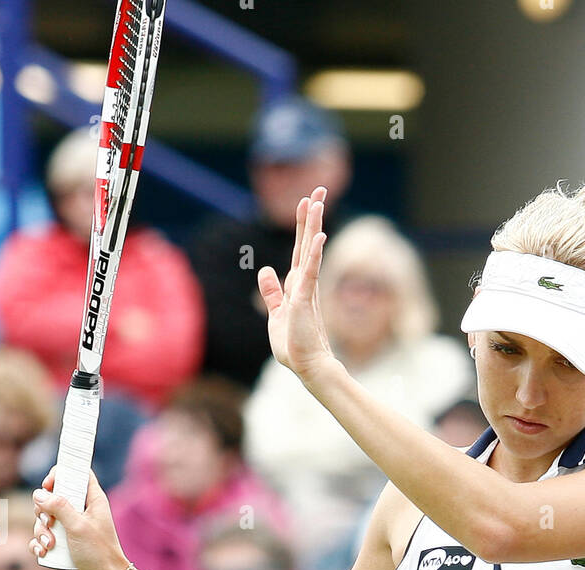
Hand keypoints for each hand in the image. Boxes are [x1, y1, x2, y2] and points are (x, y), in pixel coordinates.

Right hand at [29, 467, 129, 569]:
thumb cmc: (99, 552)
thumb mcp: (78, 526)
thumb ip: (59, 507)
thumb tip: (38, 494)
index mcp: (92, 500)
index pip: (77, 473)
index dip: (61, 473)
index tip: (49, 484)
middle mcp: (80, 510)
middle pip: (52, 495)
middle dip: (43, 509)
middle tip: (50, 522)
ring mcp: (69, 527)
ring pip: (43, 518)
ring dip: (41, 531)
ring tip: (50, 545)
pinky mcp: (61, 543)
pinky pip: (41, 537)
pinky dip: (39, 544)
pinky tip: (44, 552)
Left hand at [257, 186, 335, 381]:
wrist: (305, 366)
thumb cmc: (293, 345)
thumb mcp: (275, 314)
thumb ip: (271, 292)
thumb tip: (265, 270)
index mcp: (297, 284)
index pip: (301, 248)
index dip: (304, 225)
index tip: (308, 201)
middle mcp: (304, 283)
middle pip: (307, 242)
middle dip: (312, 215)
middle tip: (318, 189)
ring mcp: (306, 290)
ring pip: (310, 251)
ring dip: (313, 226)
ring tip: (317, 201)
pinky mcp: (305, 300)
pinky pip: (311, 273)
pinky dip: (315, 254)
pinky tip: (319, 237)